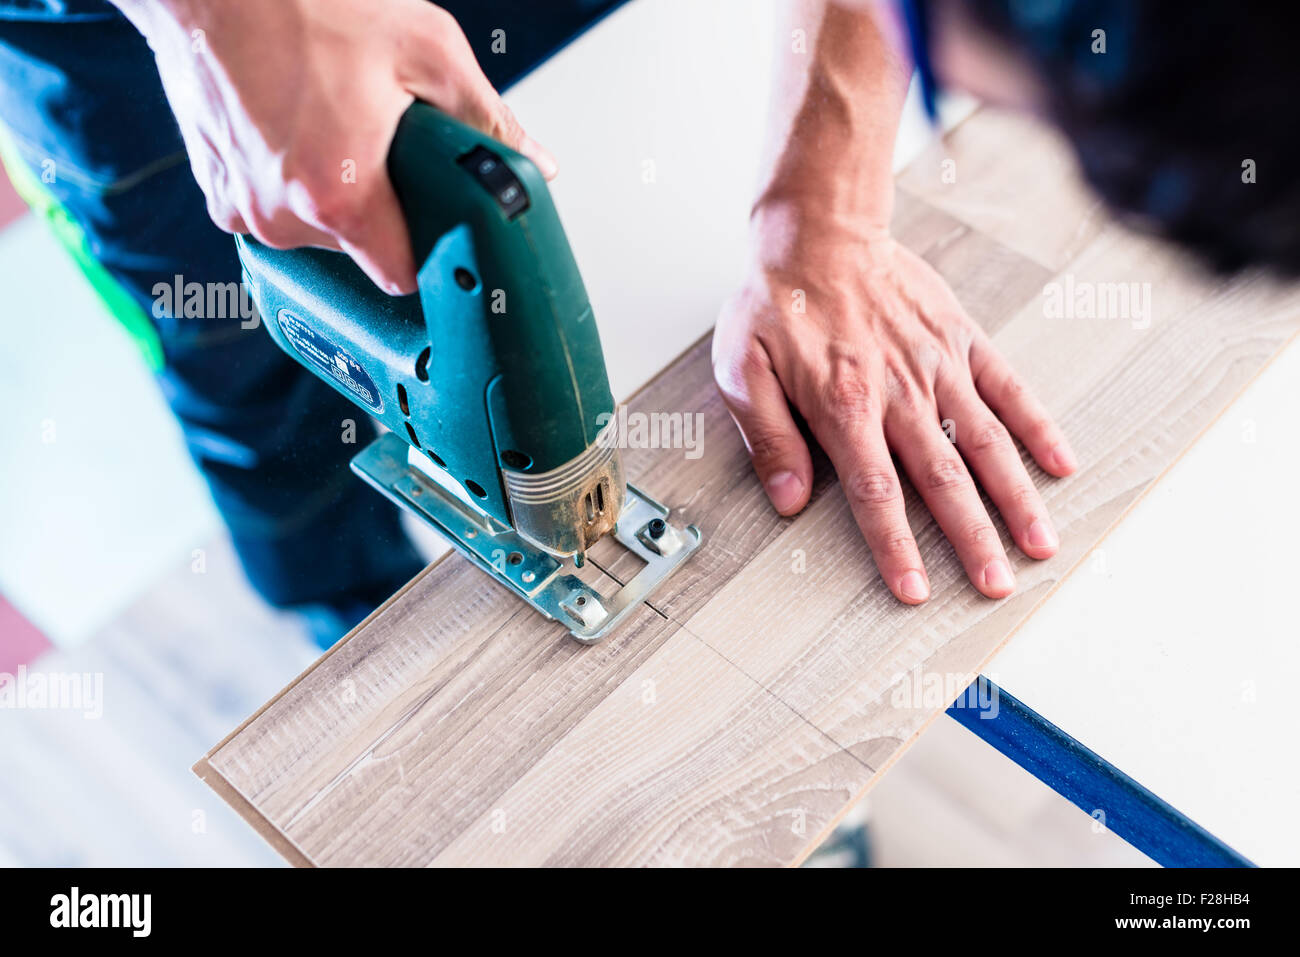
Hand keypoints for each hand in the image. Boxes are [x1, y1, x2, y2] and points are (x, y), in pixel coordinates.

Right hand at [115, 0, 556, 293]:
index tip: (436, 229)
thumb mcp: (425, 50)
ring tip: (337, 127)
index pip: (401, 276)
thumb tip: (531, 163)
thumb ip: (486, 119)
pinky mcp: (212, 186)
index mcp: (338, 195)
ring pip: (311, 230)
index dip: (426, 252)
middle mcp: (280, 214)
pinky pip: (267, 205)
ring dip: (333, 193)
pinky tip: (297, 127)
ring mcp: (238, 204)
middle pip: (358, 250)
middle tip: (385, 146)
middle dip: (381, 207)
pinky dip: (288, 177)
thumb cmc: (299, 3)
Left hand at [713, 215, 1076, 602]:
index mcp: (843, 408)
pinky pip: (1008, 386)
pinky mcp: (962, 339)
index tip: (916, 590)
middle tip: (996, 586)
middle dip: (972, 539)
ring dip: (1015, 496)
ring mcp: (937, 366)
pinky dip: (1037, 425)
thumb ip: (769, 437)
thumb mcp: (742, 369)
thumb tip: (788, 500)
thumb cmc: (776, 303)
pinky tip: (1062, 462)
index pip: (875, 494)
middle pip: (942, 480)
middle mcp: (899, 393)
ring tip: (1041, 544)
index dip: (896, 546)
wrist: (819, 232)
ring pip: (985, 441)